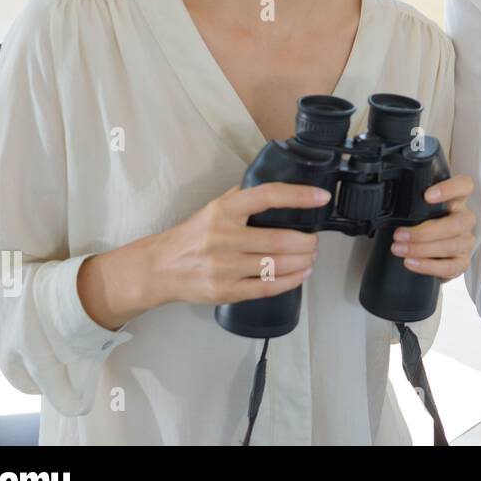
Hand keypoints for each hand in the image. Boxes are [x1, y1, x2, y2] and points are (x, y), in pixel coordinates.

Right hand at [151, 182, 323, 306]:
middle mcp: (222, 237)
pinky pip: (266, 288)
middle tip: (315, 241)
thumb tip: (278, 189)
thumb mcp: (213, 208)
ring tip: (311, 257)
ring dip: (303, 261)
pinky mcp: (224, 291)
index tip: (321, 197)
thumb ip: (243, 198)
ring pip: (277, 265)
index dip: (298, 196)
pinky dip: (290, 281)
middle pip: (279, 240)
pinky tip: (300, 275)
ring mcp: (222, 266)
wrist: (158, 268)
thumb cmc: (192, 236)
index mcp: (223, 210)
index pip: (266, 196)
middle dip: (307, 242)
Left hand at [391, 174, 475, 281]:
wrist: (428, 248)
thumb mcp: (419, 209)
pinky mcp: (462, 262)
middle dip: (425, 231)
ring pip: (452, 245)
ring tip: (399, 249)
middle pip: (457, 223)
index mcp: (456, 200)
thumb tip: (389, 205)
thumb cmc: (423, 223)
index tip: (427, 196)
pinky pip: (450, 267)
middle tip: (399, 234)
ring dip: (421, 249)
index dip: (450, 189)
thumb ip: (413, 203)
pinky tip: (411, 262)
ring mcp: (466, 241)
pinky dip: (428, 266)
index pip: (465, 185)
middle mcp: (465, 219)